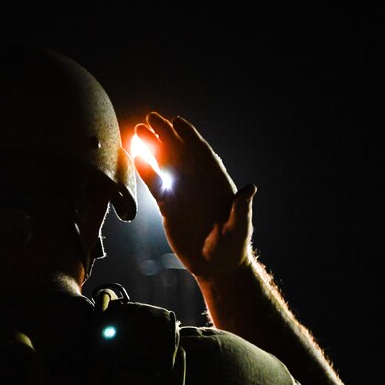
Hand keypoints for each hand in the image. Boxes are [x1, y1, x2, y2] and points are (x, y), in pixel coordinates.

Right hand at [133, 112, 255, 277]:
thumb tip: (250, 189)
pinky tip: (135, 157)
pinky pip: (155, 184)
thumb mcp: (239, 229)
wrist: (215, 267)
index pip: (202, 154)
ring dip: (153, 147)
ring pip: (166, 165)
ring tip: (139, 131)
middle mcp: (198, 184)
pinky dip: (146, 171)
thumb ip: (242, 210)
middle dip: (167, 135)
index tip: (177, 122)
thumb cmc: (232, 248)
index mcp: (216, 183)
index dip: (190, 137)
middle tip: (151, 118)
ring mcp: (182, 193)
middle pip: (181, 153)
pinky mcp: (169, 207)